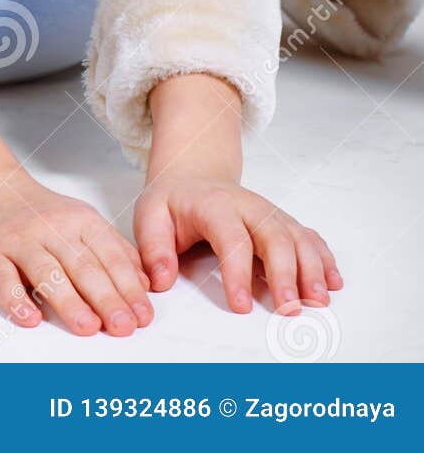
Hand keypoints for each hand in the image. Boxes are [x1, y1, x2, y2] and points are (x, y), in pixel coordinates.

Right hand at [0, 164, 154, 336]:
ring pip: (47, 272)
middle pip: (82, 265)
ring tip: (88, 327)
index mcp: (79, 220)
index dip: (128, 286)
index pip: (109, 255)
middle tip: (124, 327)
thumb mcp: (81, 222)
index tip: (143, 316)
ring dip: (69, 301)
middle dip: (106, 298)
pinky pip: (3, 279)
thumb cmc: (39, 216)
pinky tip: (31, 319)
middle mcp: (50, 228)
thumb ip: (113, 250)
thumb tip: (145, 285)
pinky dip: (17, 300)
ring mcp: (18, 241)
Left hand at [134, 174, 343, 314]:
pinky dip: (324, 258)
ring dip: (311, 268)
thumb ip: (153, 247)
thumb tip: (161, 280)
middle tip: (289, 308)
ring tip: (318, 300)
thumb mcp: (149, 215)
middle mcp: (248, 206)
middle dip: (285, 272)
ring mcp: (269, 213)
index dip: (237, 272)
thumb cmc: (172, 202)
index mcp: (213, 205)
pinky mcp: (282, 222)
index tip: (240, 307)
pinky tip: (333, 281)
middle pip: (274, 236)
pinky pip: (308, 236)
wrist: (192, 175)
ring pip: (297, 236)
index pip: (230, 237)